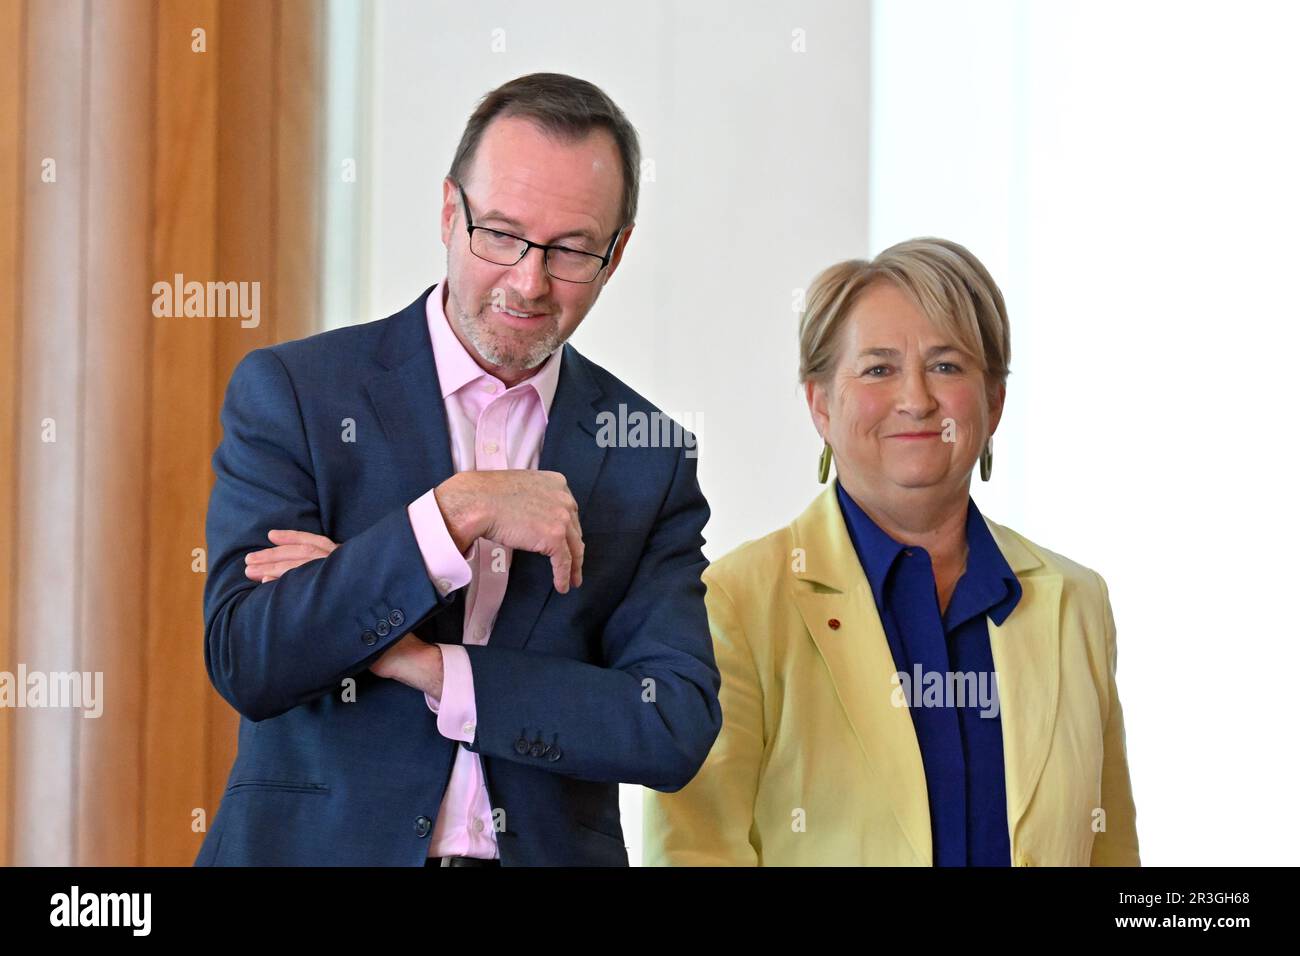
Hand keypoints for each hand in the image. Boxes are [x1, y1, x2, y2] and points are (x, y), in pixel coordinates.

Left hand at [244, 527, 442, 695]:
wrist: (400, 653)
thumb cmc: (378, 632)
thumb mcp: (354, 602)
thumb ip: (337, 589)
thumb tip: (308, 586)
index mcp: (350, 566)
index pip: (317, 543)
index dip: (293, 538)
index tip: (271, 536)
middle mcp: (349, 569)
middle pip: (304, 553)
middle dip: (273, 554)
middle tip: (249, 560)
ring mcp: (346, 583)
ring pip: (302, 565)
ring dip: (272, 566)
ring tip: (250, 571)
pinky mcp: (343, 601)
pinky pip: (307, 586)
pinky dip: (284, 583)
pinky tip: (266, 585)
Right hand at [433, 470, 583, 592]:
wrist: (478, 502)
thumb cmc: (489, 494)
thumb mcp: (521, 487)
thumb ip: (533, 499)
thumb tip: (531, 517)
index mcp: (556, 482)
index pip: (568, 510)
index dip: (569, 529)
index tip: (568, 541)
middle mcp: (564, 498)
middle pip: (574, 530)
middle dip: (574, 548)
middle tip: (574, 564)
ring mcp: (561, 518)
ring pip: (574, 548)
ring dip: (574, 567)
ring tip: (572, 581)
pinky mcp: (554, 537)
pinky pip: (563, 562)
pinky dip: (563, 576)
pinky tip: (561, 587)